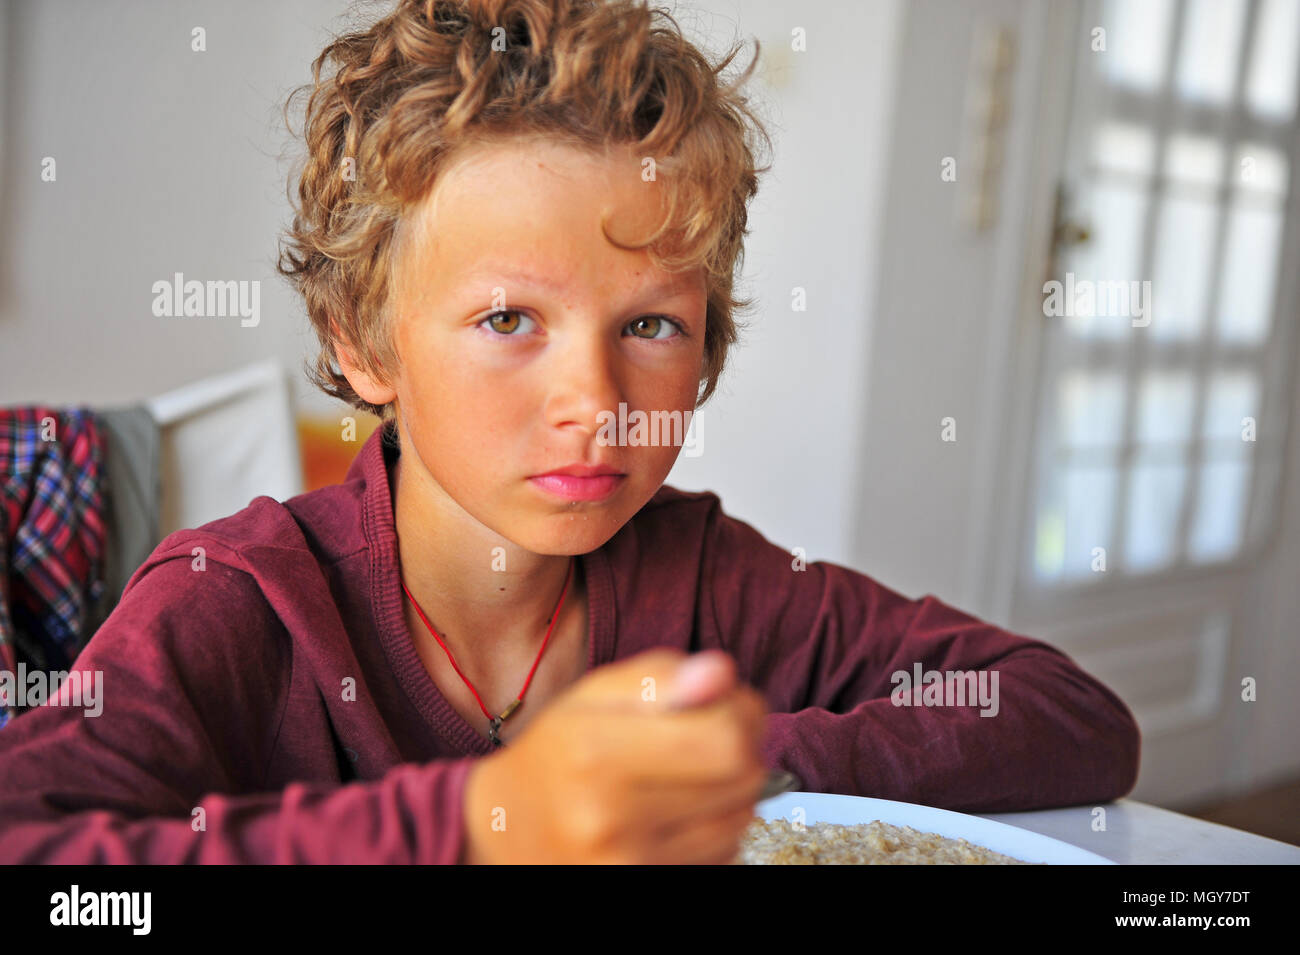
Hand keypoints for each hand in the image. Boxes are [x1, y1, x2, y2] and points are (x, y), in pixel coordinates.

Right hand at [460, 648, 767, 863]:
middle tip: (712, 731)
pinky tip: (681, 810)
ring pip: (740, 817)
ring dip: (731, 787)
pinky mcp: (647, 886)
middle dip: (742, 744)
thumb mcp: (592, 696)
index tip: (723, 700)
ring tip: (690, 772)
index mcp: (594, 752)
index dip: (740, 711)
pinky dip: (716, 825)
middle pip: (743, 777)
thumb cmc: (555, 753)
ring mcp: (631, 863)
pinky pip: (724, 852)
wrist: (504, 832)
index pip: (724, 738)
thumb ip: (660, 677)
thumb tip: (722, 674)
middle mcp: (612, 817)